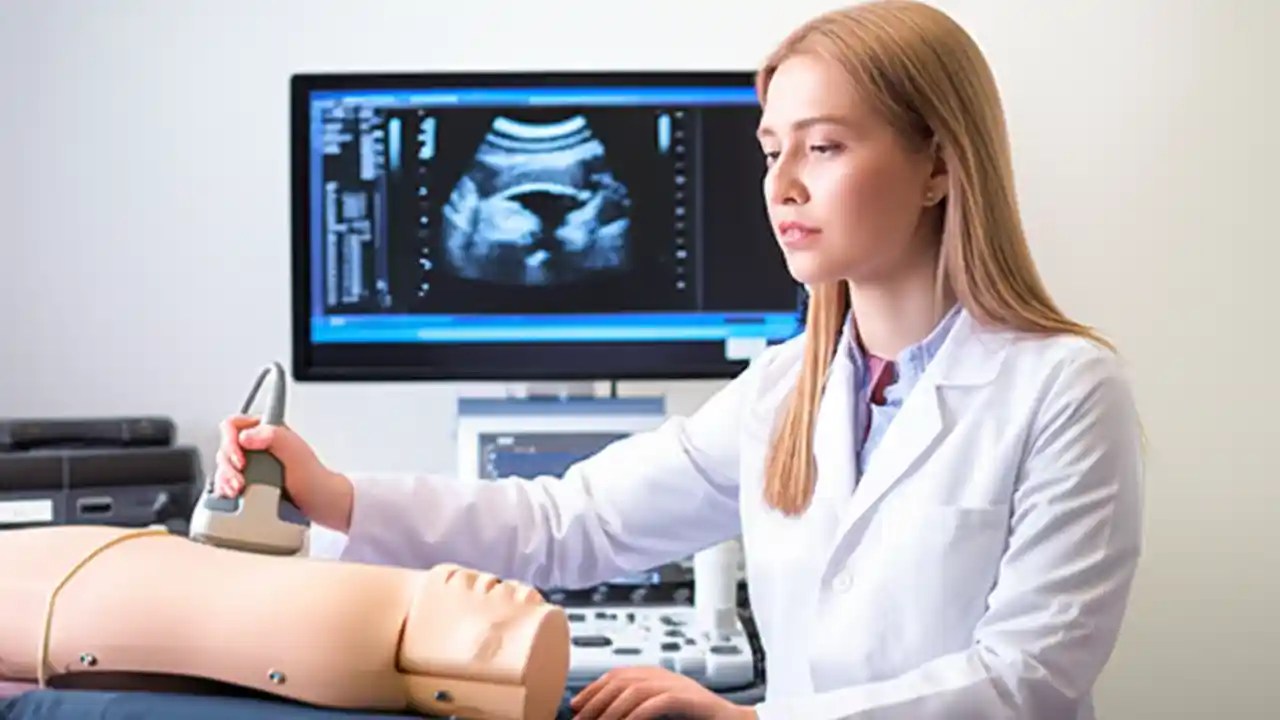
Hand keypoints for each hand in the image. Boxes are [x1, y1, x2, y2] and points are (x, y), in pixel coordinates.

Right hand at [212, 414, 353, 532]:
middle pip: (224, 449)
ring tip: (238, 491)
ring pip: (223, 468)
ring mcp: (250, 466)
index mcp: (265, 431)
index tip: (240, 460)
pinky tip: (234, 496)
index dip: (230, 441)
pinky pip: (226, 484)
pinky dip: (226, 490)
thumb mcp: (295, 450)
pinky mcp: (246, 484)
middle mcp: (255, 446)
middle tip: (239, 481)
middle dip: (227, 466)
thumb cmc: (312, 476)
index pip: (234, 426)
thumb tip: (246, 436)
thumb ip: (273, 436)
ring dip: (225, 480)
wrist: (318, 502)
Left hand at [569, 667, 755, 719]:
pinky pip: (654, 704)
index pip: (617, 674)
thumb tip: (609, 714)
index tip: (575, 705)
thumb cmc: (699, 718)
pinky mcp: (685, 699)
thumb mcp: (663, 706)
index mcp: (656, 675)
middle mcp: (663, 676)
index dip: (593, 688)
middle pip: (620, 681)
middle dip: (595, 700)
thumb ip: (640, 706)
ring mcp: (675, 685)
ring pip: (633, 691)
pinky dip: (635, 716)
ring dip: (610, 710)